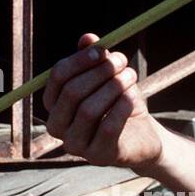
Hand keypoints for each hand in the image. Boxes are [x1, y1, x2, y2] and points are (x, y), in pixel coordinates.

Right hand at [43, 33, 163, 169]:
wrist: (141, 137)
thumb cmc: (118, 103)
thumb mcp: (107, 78)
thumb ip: (94, 59)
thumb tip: (87, 38)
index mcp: (54, 104)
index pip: (58, 77)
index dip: (79, 61)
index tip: (101, 50)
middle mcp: (57, 126)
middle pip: (72, 92)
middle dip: (100, 72)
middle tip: (122, 61)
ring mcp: (75, 145)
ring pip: (89, 110)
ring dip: (113, 88)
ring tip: (131, 76)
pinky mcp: (97, 157)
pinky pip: (108, 128)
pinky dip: (121, 108)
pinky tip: (133, 97)